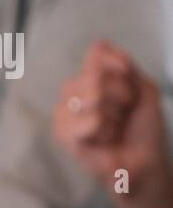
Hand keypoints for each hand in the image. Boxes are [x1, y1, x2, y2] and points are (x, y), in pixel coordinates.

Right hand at [54, 40, 172, 207]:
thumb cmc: (142, 128)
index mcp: (88, 78)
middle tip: (123, 114)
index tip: (132, 91)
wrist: (144, 162)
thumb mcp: (143, 88)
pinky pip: (90, 119)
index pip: (97, 54)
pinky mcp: (63, 135)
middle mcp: (71, 92)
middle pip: (97, 74)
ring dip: (115, 115)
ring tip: (113, 128)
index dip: (121, 69)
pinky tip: (103, 140)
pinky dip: (106, 130)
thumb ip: (123, 64)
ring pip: (94, 96)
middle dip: (121, 95)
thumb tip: (99, 45)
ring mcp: (63, 113)